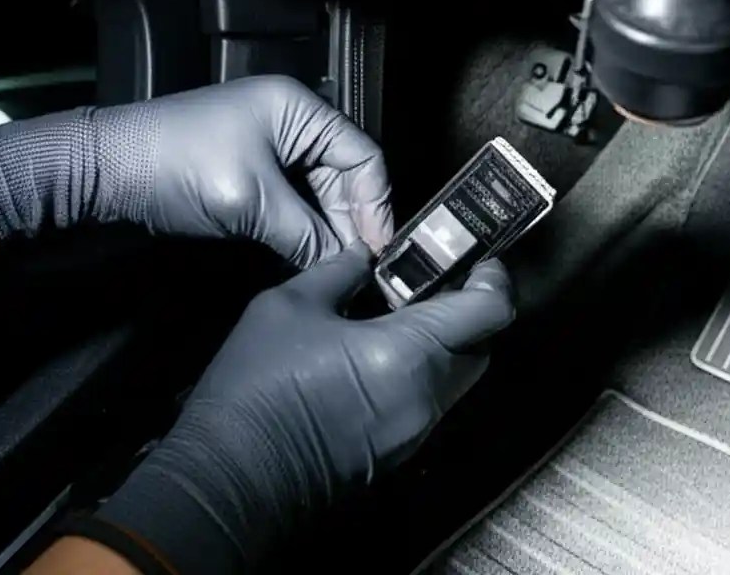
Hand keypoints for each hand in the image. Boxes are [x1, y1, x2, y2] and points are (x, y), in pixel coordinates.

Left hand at [0, 76, 392, 266]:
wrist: (104, 173)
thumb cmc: (172, 166)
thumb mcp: (250, 202)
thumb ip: (305, 234)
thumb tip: (342, 265)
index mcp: (297, 109)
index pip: (363, 155)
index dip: (376, 204)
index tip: (379, 249)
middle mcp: (289, 124)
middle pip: (344, 177)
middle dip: (352, 221)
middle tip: (360, 267)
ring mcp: (267, 150)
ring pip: (318, 195)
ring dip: (327, 231)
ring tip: (336, 269)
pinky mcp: (248, 176)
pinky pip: (291, 203)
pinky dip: (302, 230)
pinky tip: (308, 258)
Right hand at [97, 243, 514, 572]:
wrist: (235, 474)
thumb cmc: (260, 385)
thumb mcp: (290, 305)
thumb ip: (339, 272)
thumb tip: (365, 255)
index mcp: (412, 351)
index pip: (492, 311)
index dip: (494, 278)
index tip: (476, 260)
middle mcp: (428, 394)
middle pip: (482, 347)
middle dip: (468, 312)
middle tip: (431, 284)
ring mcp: (416, 429)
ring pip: (456, 378)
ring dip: (442, 345)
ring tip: (396, 317)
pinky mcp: (397, 451)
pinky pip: (428, 403)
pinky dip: (419, 373)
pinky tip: (374, 356)